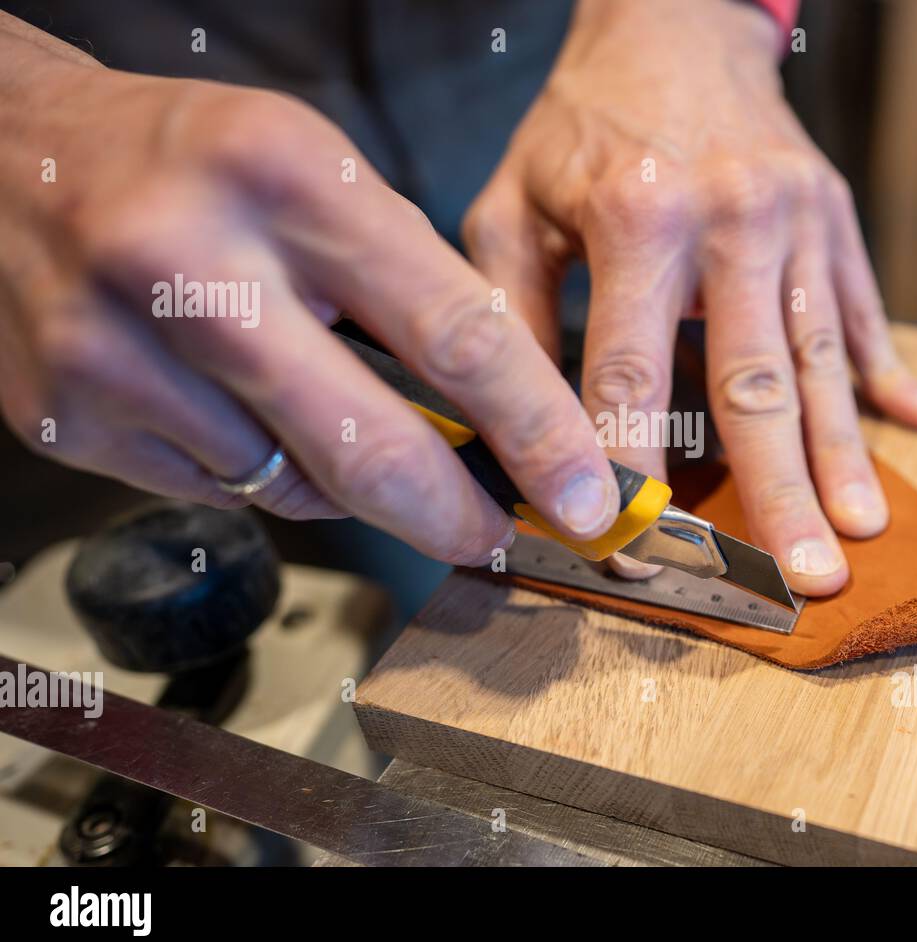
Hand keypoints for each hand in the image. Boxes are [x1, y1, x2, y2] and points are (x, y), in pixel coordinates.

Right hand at [0, 16, 622, 564]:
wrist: (4, 156)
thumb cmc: (188, 160)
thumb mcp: (314, 171)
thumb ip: (404, 286)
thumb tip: (494, 422)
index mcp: (286, 178)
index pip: (455, 334)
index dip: (538, 433)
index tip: (585, 494)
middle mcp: (190, 266)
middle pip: (371, 450)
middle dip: (456, 515)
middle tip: (498, 536)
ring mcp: (117, 355)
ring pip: (294, 485)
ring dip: (342, 478)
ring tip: (320, 409)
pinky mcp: (71, 422)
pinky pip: (220, 490)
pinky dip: (257, 467)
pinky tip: (233, 405)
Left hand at [464, 0, 916, 594]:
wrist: (674, 25)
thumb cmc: (581, 127)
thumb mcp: (513, 205)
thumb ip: (512, 319)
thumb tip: (514, 436)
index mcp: (638, 218)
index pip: (633, 374)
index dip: (631, 471)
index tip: (630, 550)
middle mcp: (731, 220)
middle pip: (756, 384)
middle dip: (778, 491)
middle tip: (805, 579)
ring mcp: (798, 220)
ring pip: (823, 359)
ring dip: (843, 454)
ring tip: (861, 530)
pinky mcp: (836, 218)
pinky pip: (865, 311)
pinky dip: (892, 374)